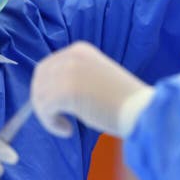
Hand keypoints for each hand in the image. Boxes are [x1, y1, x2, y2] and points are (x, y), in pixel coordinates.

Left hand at [31, 42, 153, 137]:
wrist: (139, 108)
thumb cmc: (122, 99)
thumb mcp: (95, 77)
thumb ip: (74, 77)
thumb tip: (50, 93)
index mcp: (80, 49)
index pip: (48, 65)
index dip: (44, 86)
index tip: (52, 104)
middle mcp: (71, 56)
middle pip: (39, 77)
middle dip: (41, 99)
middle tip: (53, 117)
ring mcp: (68, 72)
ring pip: (39, 95)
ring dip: (47, 115)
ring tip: (64, 125)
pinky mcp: (65, 91)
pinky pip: (45, 110)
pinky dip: (51, 123)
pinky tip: (67, 130)